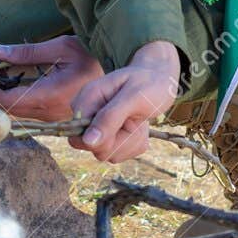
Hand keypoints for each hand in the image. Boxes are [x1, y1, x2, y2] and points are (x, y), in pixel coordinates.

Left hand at [0, 35, 103, 120]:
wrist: (117, 82)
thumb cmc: (91, 58)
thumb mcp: (61, 47)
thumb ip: (27, 52)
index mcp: (49, 95)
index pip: (6, 99)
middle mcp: (47, 113)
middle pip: (5, 109)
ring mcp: (50, 118)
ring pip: (13, 112)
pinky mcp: (52, 117)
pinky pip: (24, 111)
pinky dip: (9, 99)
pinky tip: (3, 83)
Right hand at [69, 42, 181, 163]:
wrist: (160, 82)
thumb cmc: (148, 84)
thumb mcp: (133, 96)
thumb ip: (109, 117)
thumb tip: (87, 141)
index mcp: (87, 100)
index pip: (77, 135)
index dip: (102, 137)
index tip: (125, 122)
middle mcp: (88, 116)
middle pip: (94, 148)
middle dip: (121, 139)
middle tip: (135, 119)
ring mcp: (98, 129)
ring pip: (109, 154)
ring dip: (131, 141)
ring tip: (139, 120)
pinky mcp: (110, 139)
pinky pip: (120, 155)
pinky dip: (135, 144)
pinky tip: (139, 126)